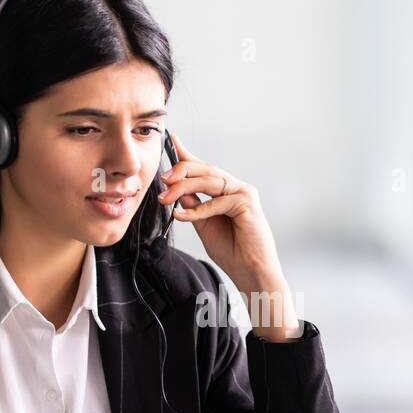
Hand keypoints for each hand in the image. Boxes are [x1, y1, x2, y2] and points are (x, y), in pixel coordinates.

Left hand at [157, 132, 285, 291]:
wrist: (250, 272)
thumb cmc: (232, 251)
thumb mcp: (203, 224)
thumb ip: (193, 205)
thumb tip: (175, 188)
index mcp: (227, 191)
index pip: (204, 169)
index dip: (187, 155)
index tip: (171, 141)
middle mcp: (237, 188)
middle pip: (205, 170)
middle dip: (181, 172)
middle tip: (162, 180)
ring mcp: (244, 193)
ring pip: (209, 181)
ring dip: (184, 188)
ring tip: (165, 198)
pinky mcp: (248, 203)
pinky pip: (217, 202)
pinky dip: (197, 209)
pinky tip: (181, 215)